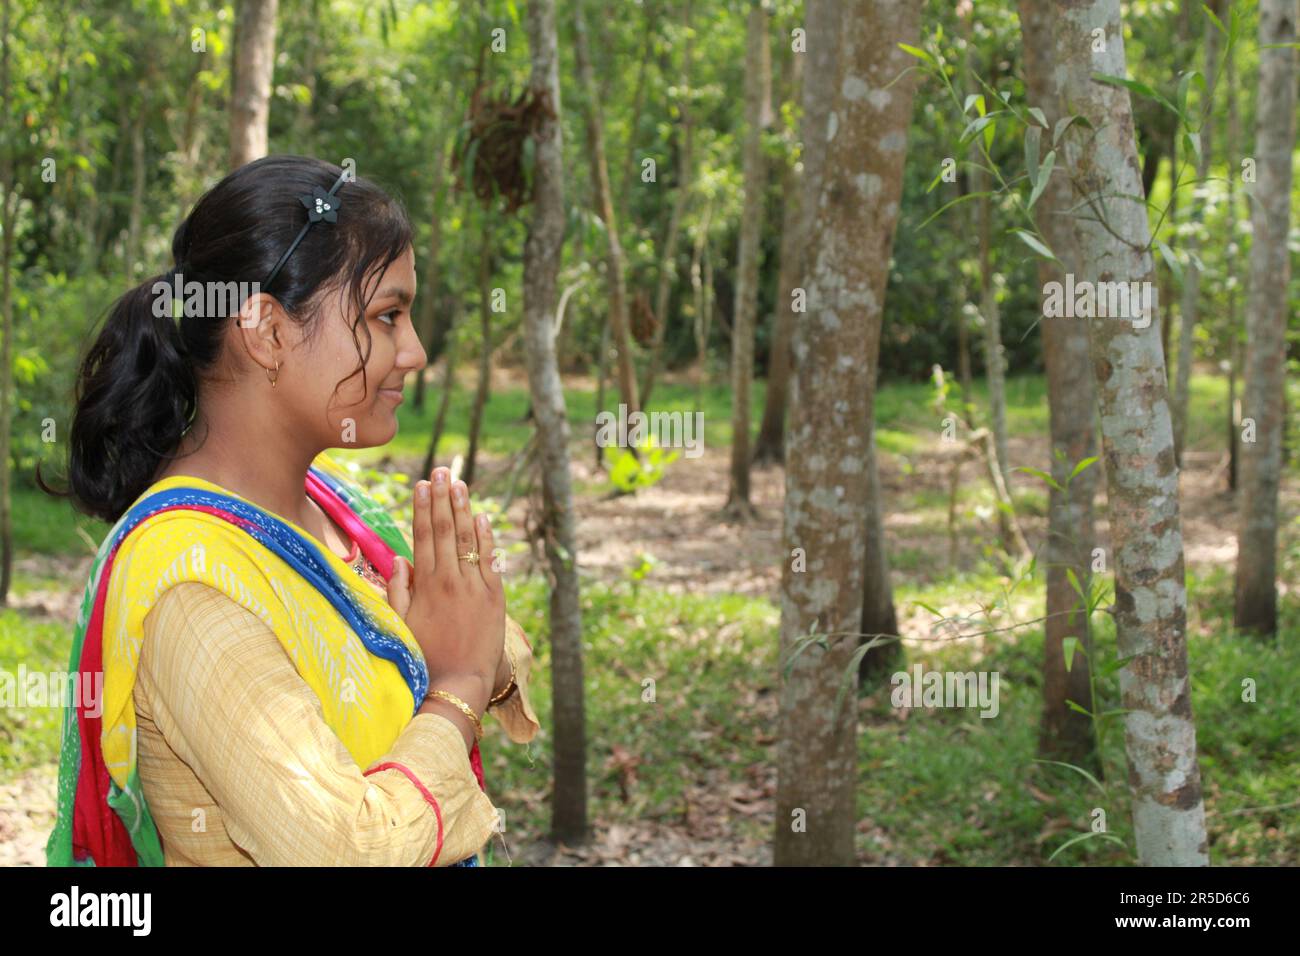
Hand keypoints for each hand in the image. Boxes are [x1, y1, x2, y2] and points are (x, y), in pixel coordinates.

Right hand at [402, 467, 504, 712]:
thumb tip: (399, 559)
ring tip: (460, 484)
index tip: (421, 484)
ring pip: (468, 540)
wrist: (458, 684)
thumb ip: (398, 590)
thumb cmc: (423, 657)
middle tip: (442, 471)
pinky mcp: (495, 598)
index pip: (422, 536)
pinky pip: (491, 560)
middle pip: (445, 530)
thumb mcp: (400, 625)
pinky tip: (482, 517)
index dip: (422, 507)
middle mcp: (452, 580)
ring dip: (463, 510)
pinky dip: (487, 538)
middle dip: (443, 498)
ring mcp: (476, 587)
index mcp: (426, 585)